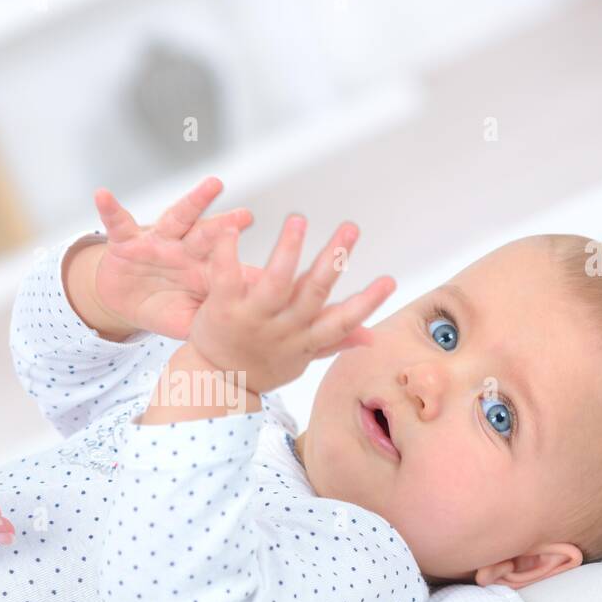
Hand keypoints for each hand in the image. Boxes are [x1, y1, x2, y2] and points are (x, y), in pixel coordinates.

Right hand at [87, 176, 255, 339]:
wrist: (125, 298)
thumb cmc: (163, 305)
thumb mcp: (187, 320)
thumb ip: (210, 323)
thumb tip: (246, 338)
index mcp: (204, 272)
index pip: (229, 268)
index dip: (248, 269)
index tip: (273, 264)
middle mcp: (186, 251)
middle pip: (210, 236)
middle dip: (227, 226)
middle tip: (247, 218)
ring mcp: (158, 242)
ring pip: (178, 218)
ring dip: (195, 201)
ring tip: (214, 183)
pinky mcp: (126, 241)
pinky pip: (118, 223)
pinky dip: (110, 209)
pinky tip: (103, 194)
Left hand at [186, 215, 395, 393]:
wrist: (214, 380)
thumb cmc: (260, 367)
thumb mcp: (301, 360)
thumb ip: (335, 341)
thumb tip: (373, 336)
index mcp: (305, 339)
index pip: (342, 321)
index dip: (367, 303)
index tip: (388, 281)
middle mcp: (283, 328)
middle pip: (313, 293)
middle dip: (333, 259)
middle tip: (349, 228)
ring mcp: (252, 318)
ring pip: (275, 283)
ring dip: (289, 249)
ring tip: (299, 221)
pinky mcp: (223, 309)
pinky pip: (227, 277)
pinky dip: (228, 251)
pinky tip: (232, 228)